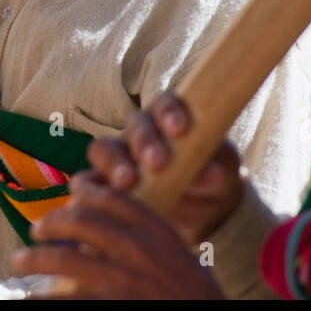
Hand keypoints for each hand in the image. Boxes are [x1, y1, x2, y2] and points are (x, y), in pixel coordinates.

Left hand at [11, 172, 224, 299]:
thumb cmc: (197, 301)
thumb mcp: (185, 262)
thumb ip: (157, 242)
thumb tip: (120, 229)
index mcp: (159, 233)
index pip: (116, 198)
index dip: (88, 192)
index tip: (72, 194)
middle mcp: (139, 250)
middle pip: (83, 221)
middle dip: (52, 222)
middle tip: (36, 228)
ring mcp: (123, 281)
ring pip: (65, 258)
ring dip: (35, 257)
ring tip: (19, 260)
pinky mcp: (111, 308)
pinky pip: (65, 299)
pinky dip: (40, 299)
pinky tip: (27, 299)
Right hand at [86, 91, 243, 243]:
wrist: (206, 208)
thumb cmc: (214, 176)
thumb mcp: (223, 170)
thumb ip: (216, 168)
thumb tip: (212, 174)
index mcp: (171, 116)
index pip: (165, 103)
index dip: (169, 112)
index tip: (180, 129)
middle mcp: (142, 130)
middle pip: (135, 125)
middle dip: (145, 141)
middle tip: (158, 163)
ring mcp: (121, 155)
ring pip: (104, 148)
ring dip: (114, 163)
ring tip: (127, 183)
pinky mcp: (106, 183)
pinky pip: (88, 180)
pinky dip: (91, 188)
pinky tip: (101, 199)